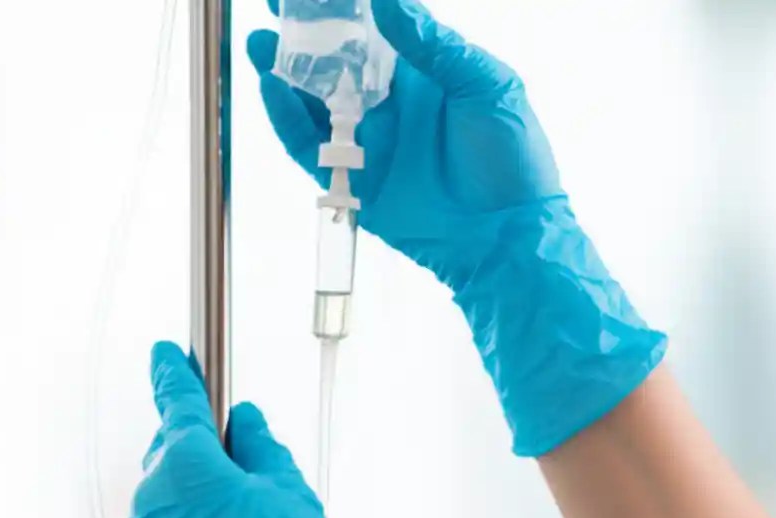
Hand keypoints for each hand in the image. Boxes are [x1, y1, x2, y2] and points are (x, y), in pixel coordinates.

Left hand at [115, 342, 404, 517]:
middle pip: (170, 457)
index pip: (176, 404)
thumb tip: (246, 424)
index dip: (172, 374)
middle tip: (244, 477)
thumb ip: (261, 446)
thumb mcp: (288, 490)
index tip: (165, 356)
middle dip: (201, 457)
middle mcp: (151, 503)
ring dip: (191, 504)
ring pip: (163, 503)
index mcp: (188, 468)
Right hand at [248, 0, 666, 455]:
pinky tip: (272, 86)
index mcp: (423, 72)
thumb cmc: (513, 157)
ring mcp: (370, 139)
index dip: (342, 7)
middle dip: (303, 31)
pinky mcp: (354, 178)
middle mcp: (390, 102)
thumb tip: (387, 0)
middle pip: (334, 58)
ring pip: (314, 98)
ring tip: (262, 40)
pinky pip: (309, 144)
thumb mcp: (483, 86)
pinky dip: (287, 117)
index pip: (373, 27)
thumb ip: (433, 44)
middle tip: (275, 6)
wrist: (508, 235)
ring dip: (284, 68)